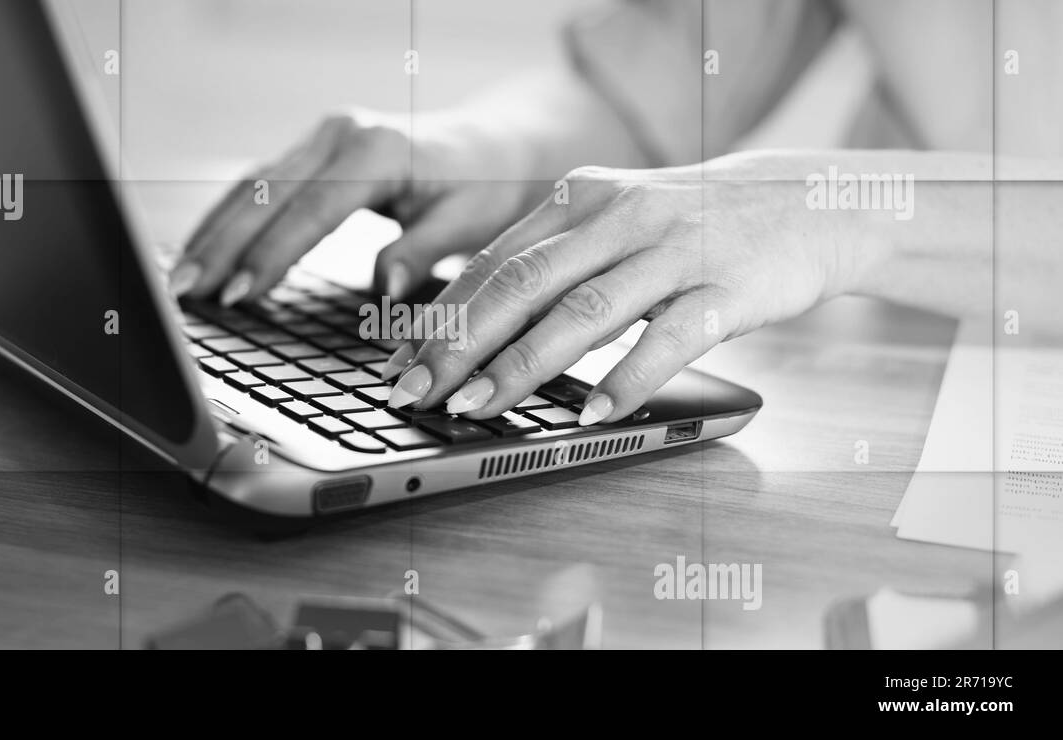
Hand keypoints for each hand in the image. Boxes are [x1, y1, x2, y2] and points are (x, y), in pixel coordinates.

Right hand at [168, 107, 543, 305]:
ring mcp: (325, 136)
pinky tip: (205, 249)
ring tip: (180, 280)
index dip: (271, 255)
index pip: (312, 209)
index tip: (238, 295)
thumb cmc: (486, 187)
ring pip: (254, 185)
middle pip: (266, 192)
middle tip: (185, 294)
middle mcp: (342, 134)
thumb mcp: (468, 222)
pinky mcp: (317, 149)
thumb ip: (422, 251)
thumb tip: (384, 288)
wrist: (496, 146)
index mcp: (378, 150)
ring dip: (214, 232)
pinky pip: (262, 183)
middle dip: (221, 245)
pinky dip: (230, 218)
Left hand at [381, 153, 867, 423]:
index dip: (439, 316)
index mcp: (580, 200)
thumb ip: (552, 265)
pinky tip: (594, 416)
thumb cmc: (689, 228)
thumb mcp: (613, 225)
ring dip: (523, 365)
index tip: (397, 364)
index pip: (492, 262)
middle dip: (458, 344)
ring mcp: (673, 250)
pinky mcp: (727, 288)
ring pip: (584, 311)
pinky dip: (628, 378)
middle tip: (414, 393)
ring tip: (478, 409)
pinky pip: (670, 339)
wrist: (804, 202)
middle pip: (521, 284)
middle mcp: (618, 217)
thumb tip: (472, 331)